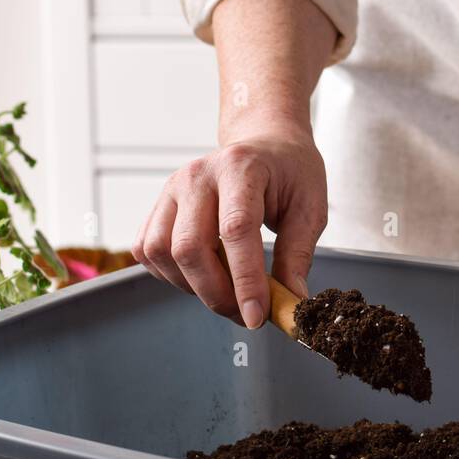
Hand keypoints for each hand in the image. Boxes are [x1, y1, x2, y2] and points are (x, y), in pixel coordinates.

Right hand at [133, 121, 326, 328]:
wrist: (265, 142)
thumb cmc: (291, 172)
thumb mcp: (310, 207)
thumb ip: (298, 254)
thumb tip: (291, 302)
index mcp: (241, 168)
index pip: (236, 231)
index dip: (245, 280)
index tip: (257, 316)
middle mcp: (198, 175)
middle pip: (190, 247)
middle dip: (218, 294)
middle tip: (247, 314)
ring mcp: (172, 188)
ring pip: (162, 253)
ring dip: (193, 287)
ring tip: (228, 293)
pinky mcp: (158, 205)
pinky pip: (148, 251)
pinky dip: (171, 275)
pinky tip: (203, 276)